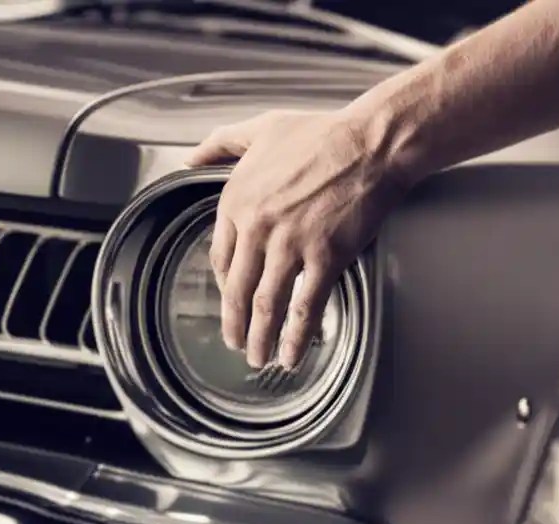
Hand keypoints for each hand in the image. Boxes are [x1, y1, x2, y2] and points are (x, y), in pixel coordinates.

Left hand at [186, 109, 405, 368]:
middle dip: (235, 324)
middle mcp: (257, 227)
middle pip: (237, 289)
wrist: (370, 143)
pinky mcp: (324, 258)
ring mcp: (289, 245)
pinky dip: (296, 337)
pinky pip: (304, 308)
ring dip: (260, 339)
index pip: (221, 258)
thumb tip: (188, 159)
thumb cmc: (321, 133)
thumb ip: (220, 143)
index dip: (224, 286)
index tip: (230, 300)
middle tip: (236, 344)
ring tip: (260, 358)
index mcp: (237, 200)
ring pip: (265, 305)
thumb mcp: (260, 128)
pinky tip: (292, 355)